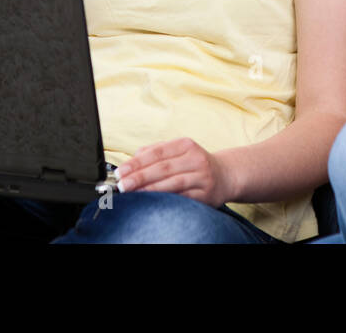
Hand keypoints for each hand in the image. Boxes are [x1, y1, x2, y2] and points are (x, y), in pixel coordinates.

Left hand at [115, 138, 234, 207]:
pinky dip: (166, 199)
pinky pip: (183, 197)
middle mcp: (196, 159)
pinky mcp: (205, 194)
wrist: (225, 175)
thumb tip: (131, 161)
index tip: (120, 172)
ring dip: (149, 189)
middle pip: (163, 168)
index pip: (157, 152)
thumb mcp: (178, 151)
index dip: (137, 162)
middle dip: (139, 177)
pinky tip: (152, 201)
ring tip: (132, 193)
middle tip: (122, 185)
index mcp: (186, 145)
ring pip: (172, 183)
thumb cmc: (194, 163)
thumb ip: (154, 152)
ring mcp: (202, 177)